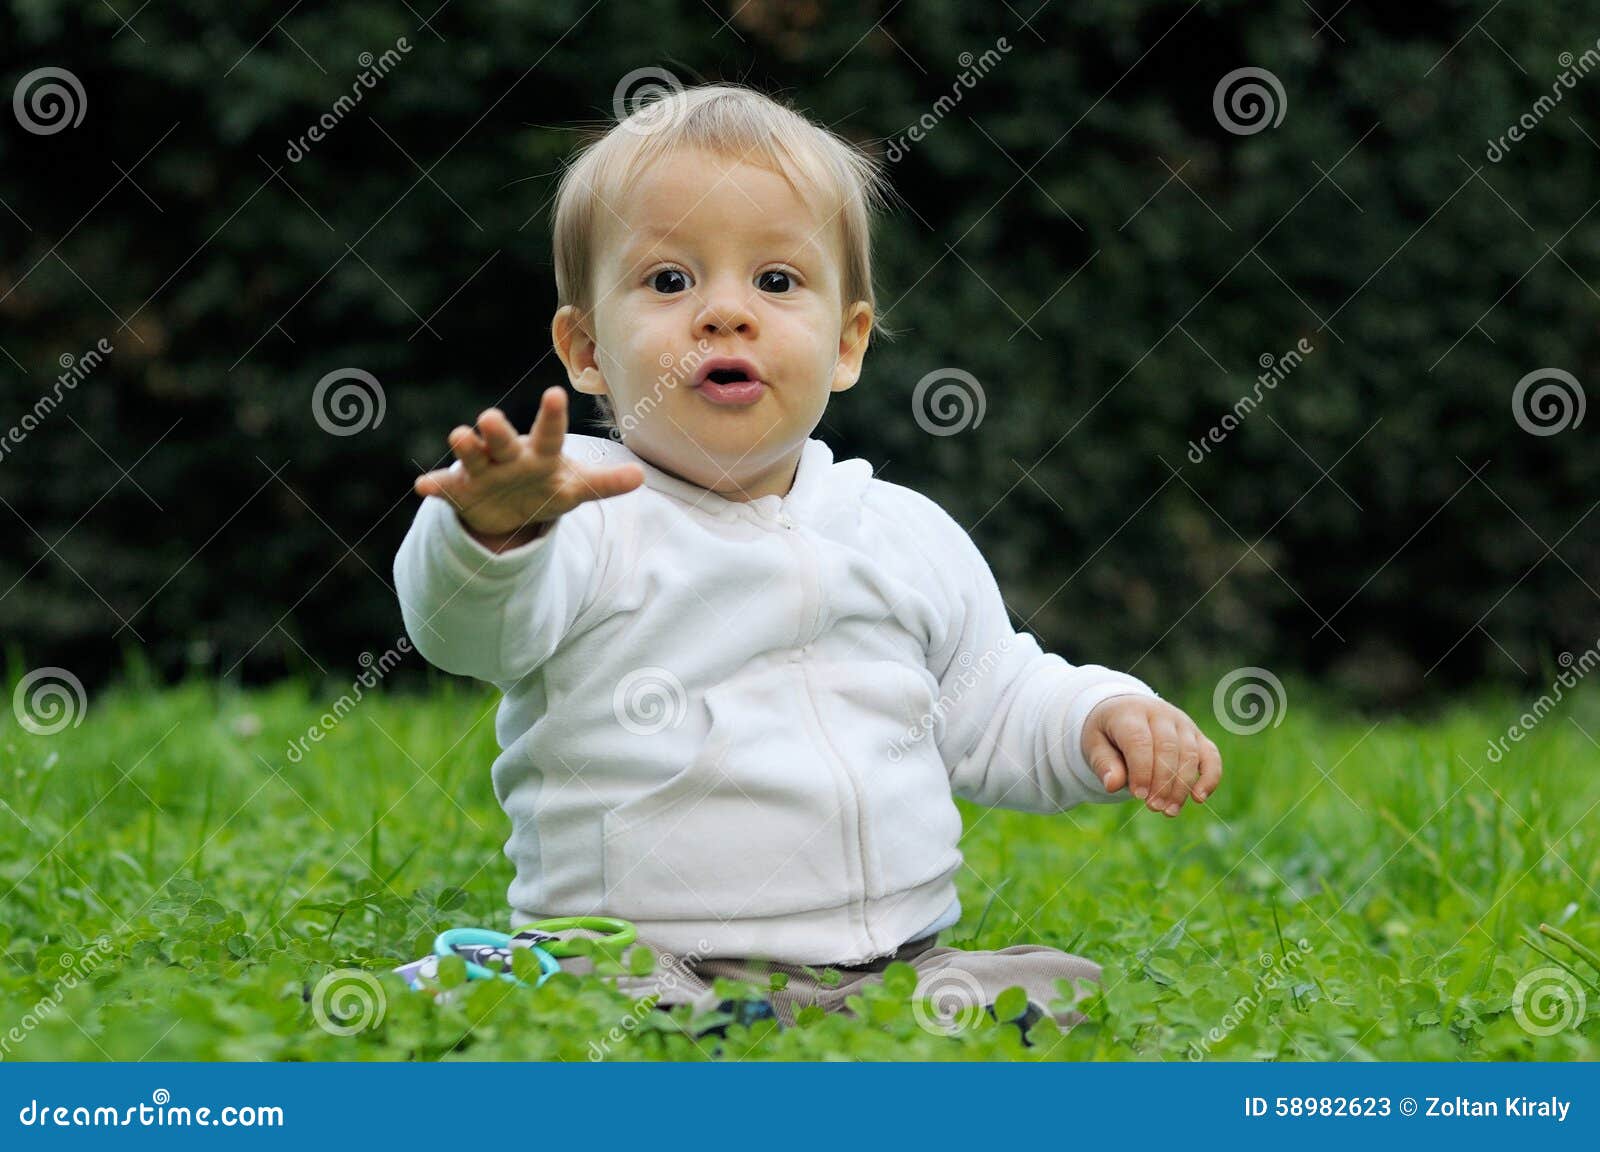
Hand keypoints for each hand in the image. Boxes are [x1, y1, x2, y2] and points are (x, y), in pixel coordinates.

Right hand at [412, 386, 643, 542]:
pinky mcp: (462, 491)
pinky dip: (436, 487)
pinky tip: (423, 487)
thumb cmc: (547, 486)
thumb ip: (605, 484)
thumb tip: (641, 477)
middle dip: (497, 430)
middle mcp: (509, 455)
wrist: (511, 508)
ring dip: (465, 447)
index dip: (553, 416)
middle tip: (491, 418)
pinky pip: (447, 488)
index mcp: (541, 453)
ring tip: (459, 436)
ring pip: (472, 455)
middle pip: (504, 440)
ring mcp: (483, 471)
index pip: (550, 433)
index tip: (554, 393)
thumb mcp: (576, 488)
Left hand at [1080, 696, 1221, 816]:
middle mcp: (1160, 713)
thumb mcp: (1094, 744)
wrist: (1125, 711)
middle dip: (1162, 782)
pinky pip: (1211, 755)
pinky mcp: (1197, 736)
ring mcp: (1183, 723)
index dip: (1141, 770)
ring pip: (1190, 754)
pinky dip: (1209, 777)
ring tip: (1169, 811)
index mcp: (1131, 712)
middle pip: (1168, 748)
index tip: (1138, 796)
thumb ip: (1103, 763)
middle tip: (1153, 807)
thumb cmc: (1108, 733)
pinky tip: (1198, 798)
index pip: (1140, 741)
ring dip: (1182, 786)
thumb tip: (1112, 786)